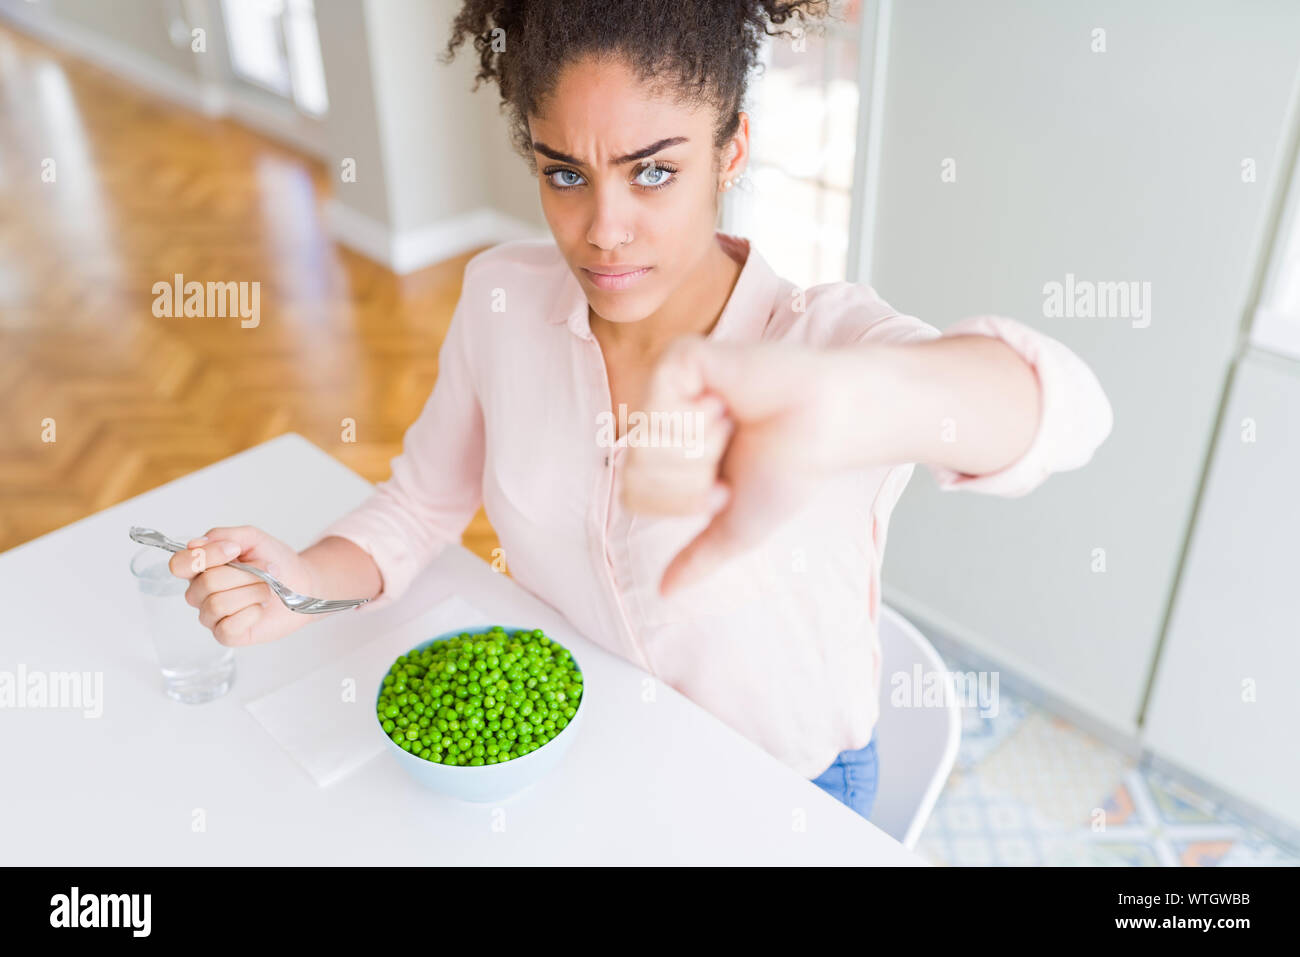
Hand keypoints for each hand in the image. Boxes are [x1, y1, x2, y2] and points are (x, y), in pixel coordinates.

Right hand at [168, 525, 318, 645]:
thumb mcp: (252, 538)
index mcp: (201, 567)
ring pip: (218, 604)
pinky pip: (228, 627)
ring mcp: (211, 615)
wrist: (301, 583)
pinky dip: (251, 614)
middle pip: (206, 583)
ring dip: (252, 593)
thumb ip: (224, 535)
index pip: (179, 564)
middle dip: (245, 575)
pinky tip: (259, 608)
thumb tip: (197, 543)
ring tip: (265, 590)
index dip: (205, 557)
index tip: (235, 550)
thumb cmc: (274, 561)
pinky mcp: (226, 634)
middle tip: (265, 572)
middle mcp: (200, 592)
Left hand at [621, 336, 850, 595]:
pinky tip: (727, 402)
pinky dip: (701, 420)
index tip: (724, 485)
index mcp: (670, 451)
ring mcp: (667, 384)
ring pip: (645, 445)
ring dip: (702, 449)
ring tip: (733, 422)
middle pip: (635, 473)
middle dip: (691, 479)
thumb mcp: (738, 525)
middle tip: (732, 450)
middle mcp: (661, 417)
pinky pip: (660, 410)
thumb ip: (699, 556)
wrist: (828, 426)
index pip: (635, 496)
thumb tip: (666, 593)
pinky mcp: (680, 358)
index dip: (684, 503)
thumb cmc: (794, 464)